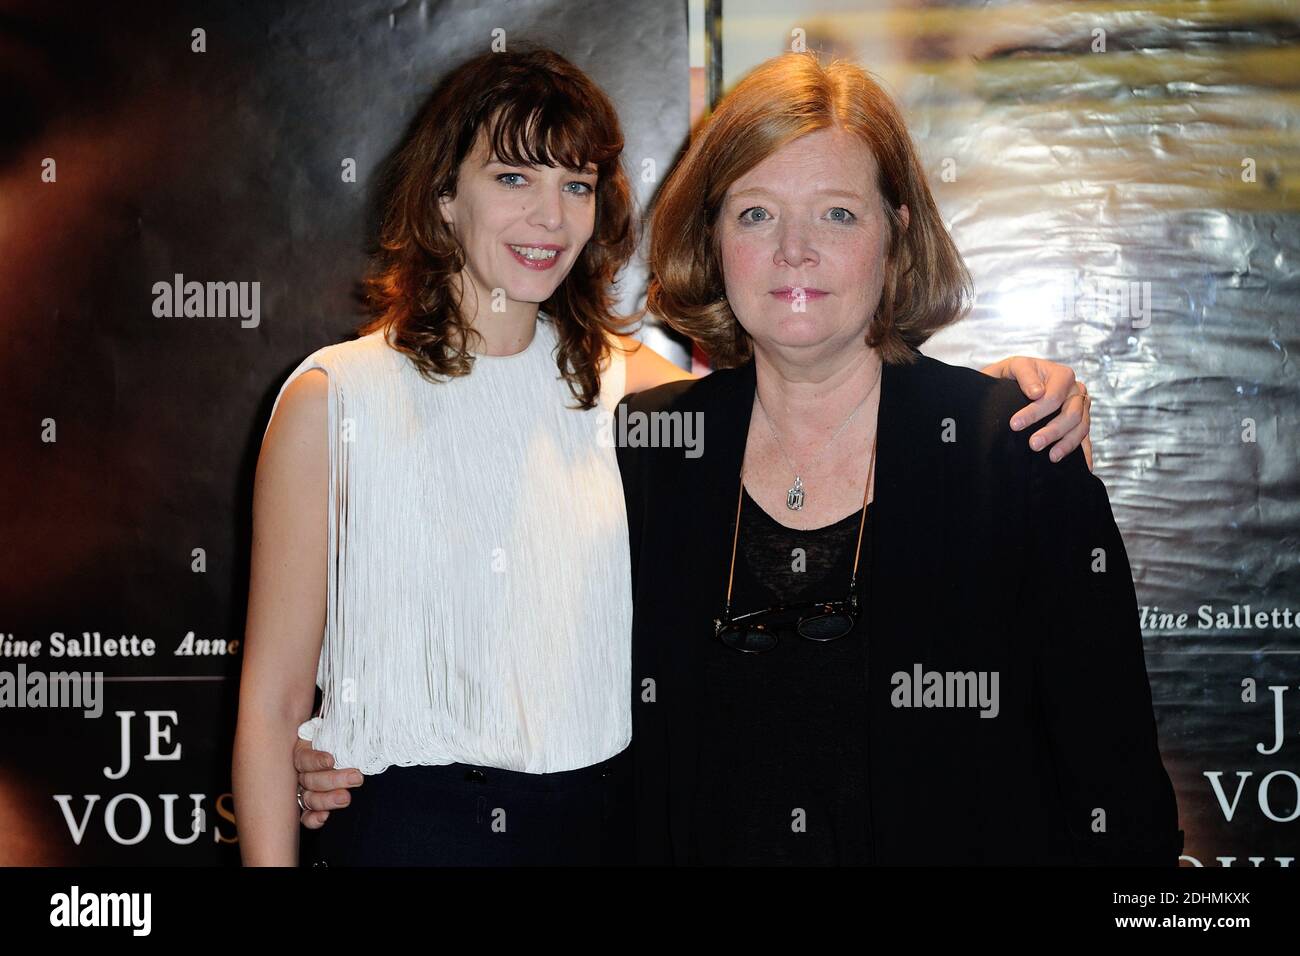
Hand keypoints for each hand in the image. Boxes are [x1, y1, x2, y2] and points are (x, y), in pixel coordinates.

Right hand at [293, 735, 360, 828]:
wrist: (350, 744)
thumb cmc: (345, 736)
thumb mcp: (340, 730)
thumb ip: (340, 730)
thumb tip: (348, 725)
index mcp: (304, 750)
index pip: (304, 758)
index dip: (315, 761)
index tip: (331, 760)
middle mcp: (301, 772)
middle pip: (310, 780)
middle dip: (334, 780)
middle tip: (356, 778)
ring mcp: (304, 789)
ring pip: (309, 798)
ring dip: (327, 799)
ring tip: (346, 798)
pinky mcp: (310, 805)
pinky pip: (306, 815)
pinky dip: (313, 818)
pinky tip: (325, 816)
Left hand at [982, 355, 1093, 471]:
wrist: (1016, 380)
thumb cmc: (1016, 373)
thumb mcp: (1016, 367)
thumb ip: (1026, 375)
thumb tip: (1037, 393)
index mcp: (1062, 375)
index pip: (1054, 397)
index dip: (1035, 412)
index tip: (1015, 425)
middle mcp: (1076, 390)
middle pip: (1071, 414)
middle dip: (1052, 431)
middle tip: (1033, 444)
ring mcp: (1080, 407)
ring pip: (1081, 427)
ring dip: (1067, 444)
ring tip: (1051, 457)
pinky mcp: (1079, 421)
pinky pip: (1086, 437)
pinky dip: (1085, 452)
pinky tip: (1085, 467)